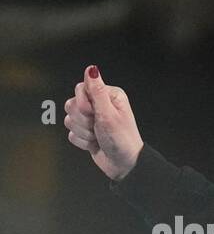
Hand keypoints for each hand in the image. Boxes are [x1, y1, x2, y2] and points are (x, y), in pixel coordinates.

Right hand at [63, 65, 144, 180]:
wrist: (124, 165)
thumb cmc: (122, 140)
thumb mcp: (109, 114)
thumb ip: (97, 91)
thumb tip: (92, 68)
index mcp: (108, 96)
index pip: (80, 88)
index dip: (83, 103)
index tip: (93, 113)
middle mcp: (99, 105)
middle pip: (72, 104)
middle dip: (84, 120)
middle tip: (98, 127)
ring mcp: (91, 119)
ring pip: (70, 120)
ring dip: (84, 132)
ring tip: (99, 137)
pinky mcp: (85, 132)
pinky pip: (71, 134)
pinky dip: (83, 142)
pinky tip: (95, 144)